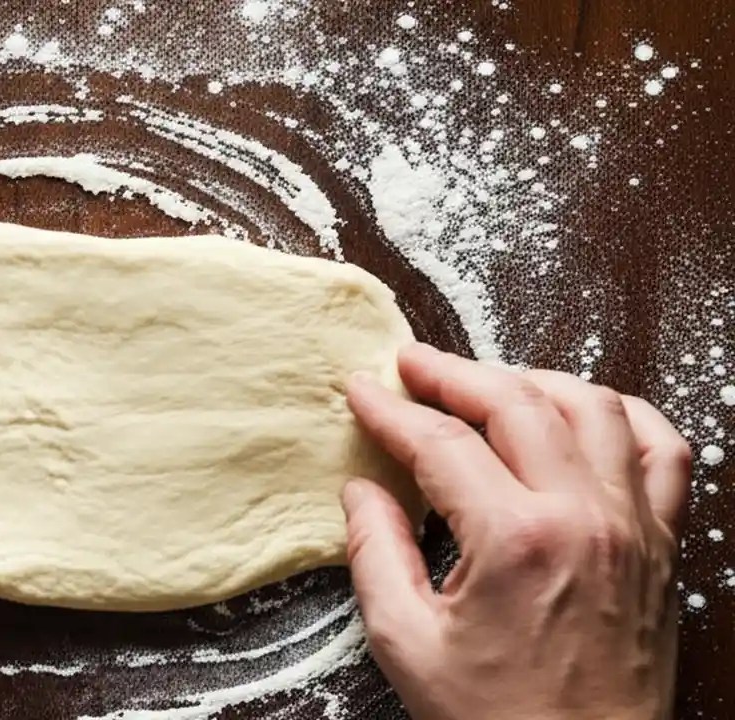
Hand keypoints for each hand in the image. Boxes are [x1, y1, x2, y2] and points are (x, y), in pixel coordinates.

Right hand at [343, 343, 687, 719]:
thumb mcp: (407, 643)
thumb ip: (375, 554)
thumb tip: (362, 490)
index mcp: (514, 540)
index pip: (441, 442)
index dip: (391, 409)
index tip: (360, 390)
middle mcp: (582, 517)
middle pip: (516, 402)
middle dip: (453, 373)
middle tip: (412, 364)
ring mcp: (632, 525)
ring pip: (593, 406)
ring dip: (532, 379)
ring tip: (487, 381)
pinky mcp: (661, 544)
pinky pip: (663, 449)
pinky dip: (624, 414)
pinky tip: (584, 413)